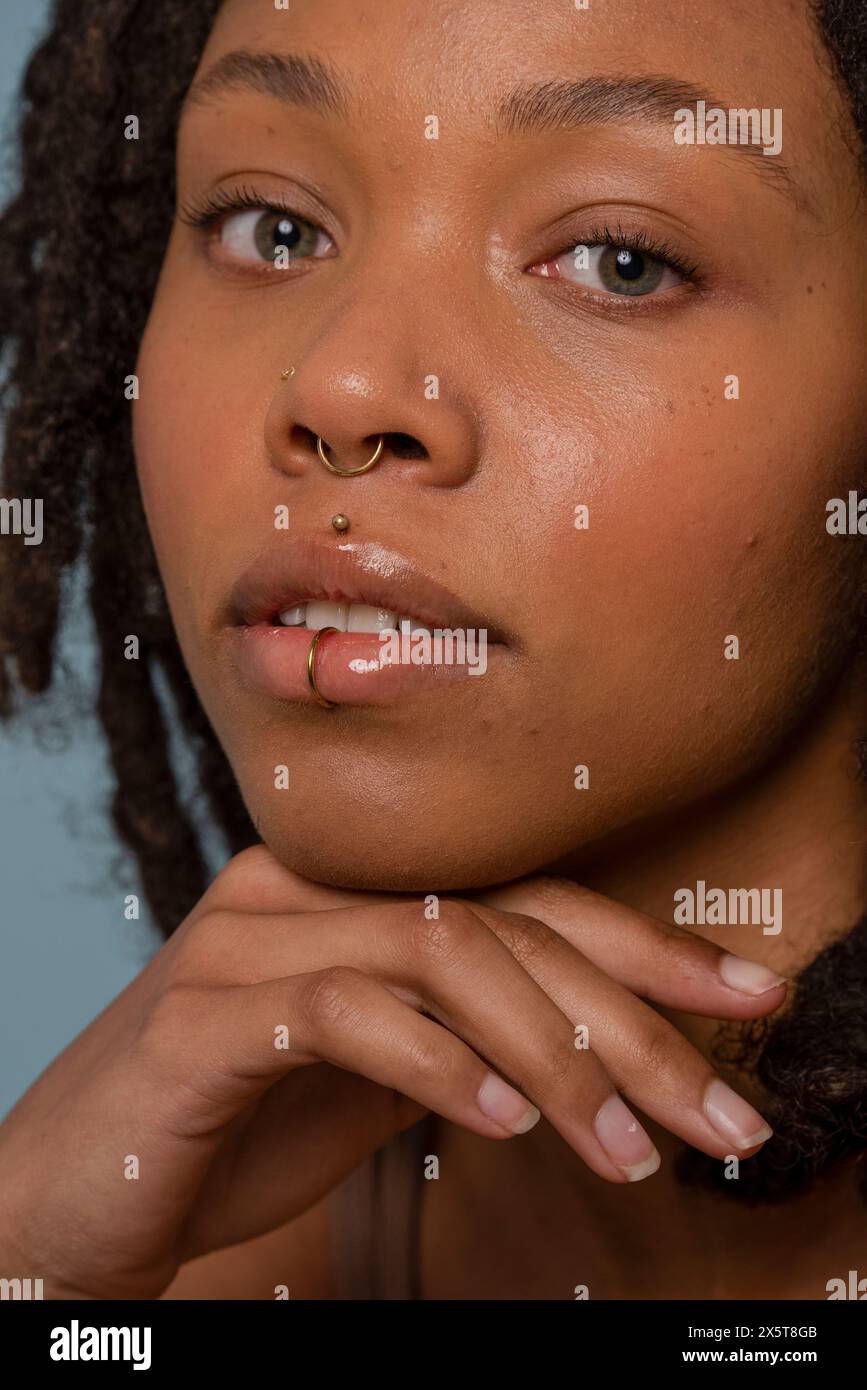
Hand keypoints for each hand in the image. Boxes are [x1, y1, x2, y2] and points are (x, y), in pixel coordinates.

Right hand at [0, 848, 783, 1298]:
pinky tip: (501, 1127)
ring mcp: (250, 936)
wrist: (74, 1189)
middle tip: (724, 1115)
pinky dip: (440, 1067)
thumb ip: (460, 1031)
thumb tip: (596, 1046)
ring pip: (445, 953)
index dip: (648, 944)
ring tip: (629, 1150)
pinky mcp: (206, 1012)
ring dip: (556, 1058)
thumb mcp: (372, 1069)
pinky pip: (347, 1012)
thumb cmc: (231, 1126)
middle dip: (634, 1019)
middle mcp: (305, 886)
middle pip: (507, 923)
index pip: (526, 897)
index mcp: (352, 888)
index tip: (752, 998)